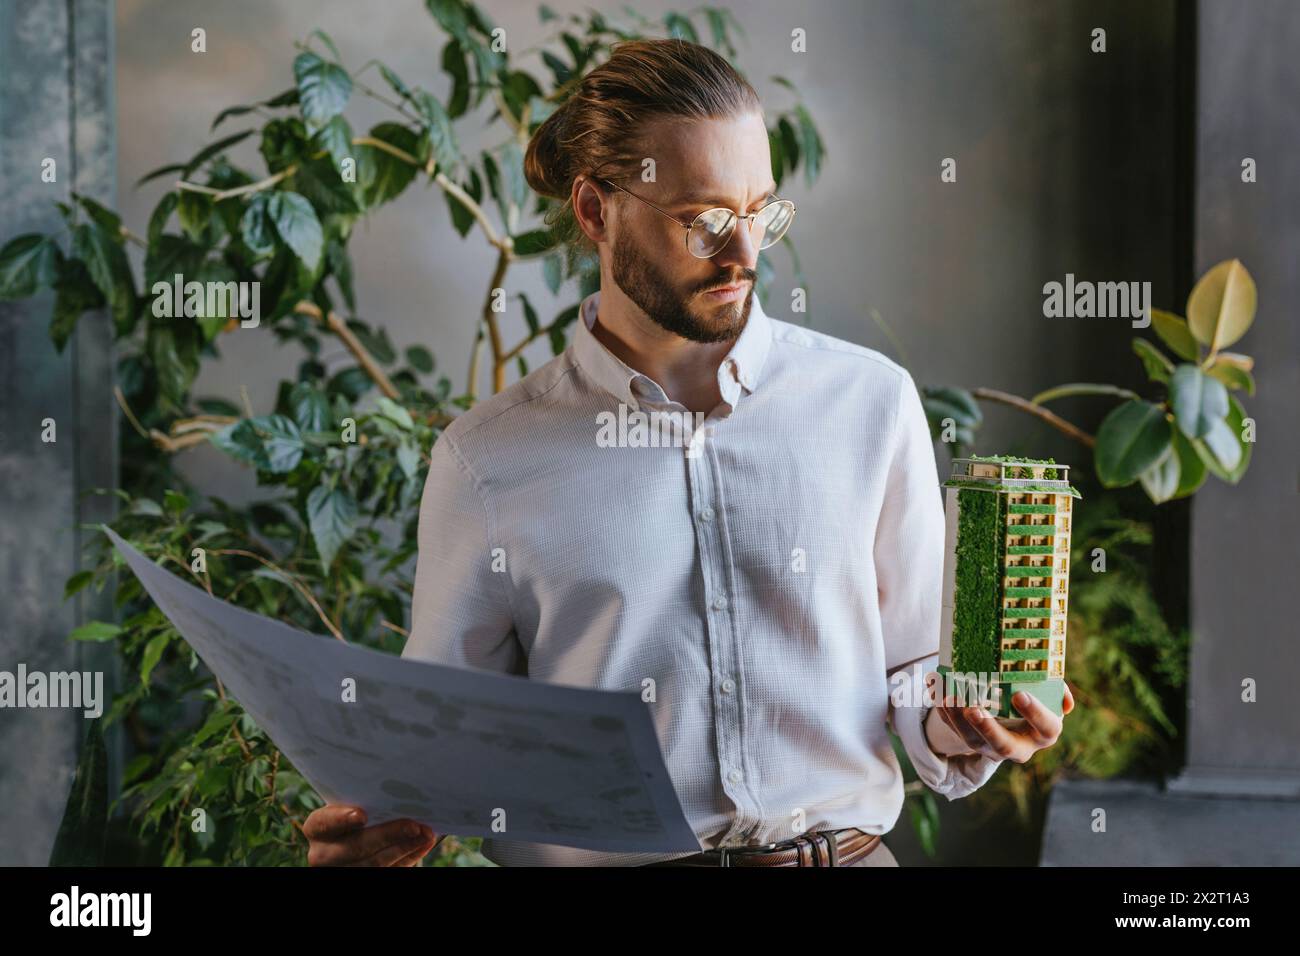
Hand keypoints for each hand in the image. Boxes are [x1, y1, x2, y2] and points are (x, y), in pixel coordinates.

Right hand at [303, 804, 440, 866]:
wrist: (353, 837)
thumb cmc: (355, 811)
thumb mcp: (351, 803)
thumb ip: (364, 800)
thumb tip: (398, 787)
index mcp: (317, 829)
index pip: (323, 823)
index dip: (341, 819)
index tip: (362, 815)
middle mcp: (323, 854)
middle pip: (356, 847)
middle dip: (388, 835)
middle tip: (414, 825)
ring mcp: (343, 870)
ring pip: (375, 864)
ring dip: (405, 848)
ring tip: (426, 833)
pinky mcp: (361, 878)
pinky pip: (389, 871)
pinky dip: (409, 857)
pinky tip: (422, 844)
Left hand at [922, 671, 1074, 763]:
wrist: (1015, 712)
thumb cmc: (1037, 697)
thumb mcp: (1051, 691)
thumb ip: (1058, 690)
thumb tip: (1065, 704)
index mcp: (1044, 732)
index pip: (1045, 727)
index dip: (1034, 713)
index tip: (1019, 694)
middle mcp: (1019, 746)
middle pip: (1003, 745)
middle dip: (987, 729)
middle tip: (973, 709)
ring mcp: (992, 747)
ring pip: (972, 741)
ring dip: (957, 720)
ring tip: (947, 698)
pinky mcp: (971, 741)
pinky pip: (953, 729)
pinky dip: (942, 710)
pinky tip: (934, 689)